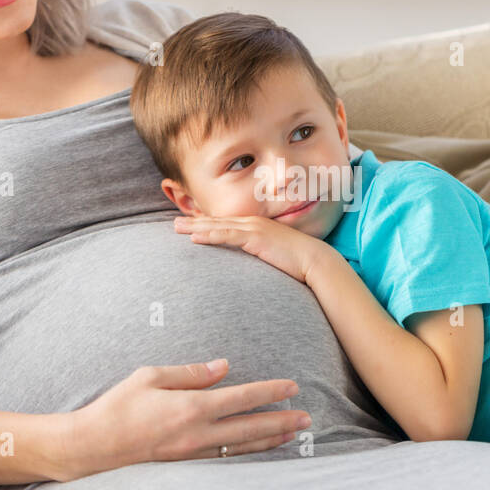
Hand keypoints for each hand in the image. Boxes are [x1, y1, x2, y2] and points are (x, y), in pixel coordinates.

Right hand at [55, 359, 310, 479]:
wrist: (93, 447)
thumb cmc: (118, 406)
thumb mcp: (150, 376)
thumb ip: (190, 372)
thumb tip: (223, 366)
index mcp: (192, 406)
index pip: (242, 397)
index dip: (270, 391)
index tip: (292, 387)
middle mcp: (198, 432)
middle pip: (251, 427)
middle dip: (282, 420)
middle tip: (307, 417)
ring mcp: (194, 453)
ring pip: (243, 447)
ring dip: (271, 439)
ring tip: (293, 434)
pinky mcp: (187, 465)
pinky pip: (226, 458)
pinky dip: (248, 453)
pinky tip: (260, 450)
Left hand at [173, 213, 329, 283]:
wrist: (315, 260)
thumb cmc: (297, 262)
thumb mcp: (274, 256)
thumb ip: (260, 255)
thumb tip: (249, 268)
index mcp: (256, 227)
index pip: (226, 224)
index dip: (206, 223)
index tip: (189, 225)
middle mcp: (253, 223)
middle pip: (217, 221)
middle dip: (194, 221)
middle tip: (174, 223)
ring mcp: (254, 228)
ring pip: (218, 225)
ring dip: (196, 226)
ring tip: (176, 227)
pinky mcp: (255, 237)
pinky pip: (227, 235)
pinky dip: (210, 235)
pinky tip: (195, 237)